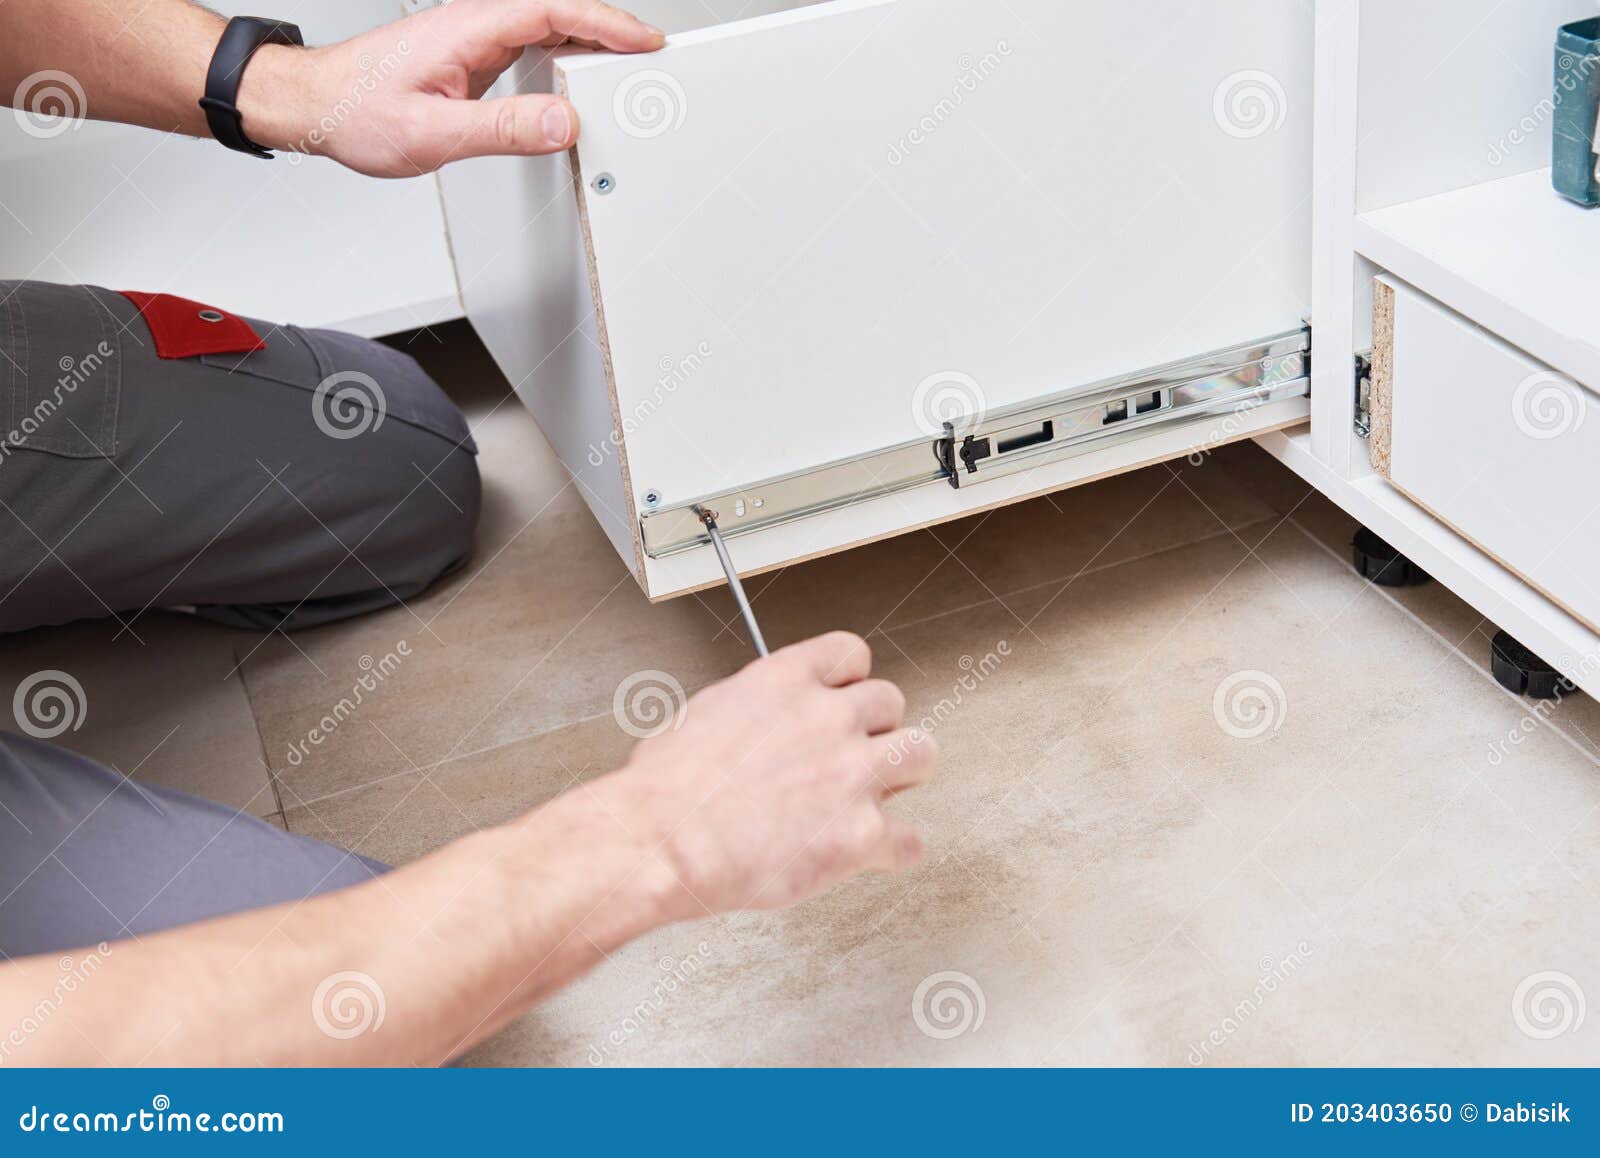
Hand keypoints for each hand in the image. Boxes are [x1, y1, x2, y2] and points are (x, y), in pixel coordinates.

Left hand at [239, 0, 663, 176]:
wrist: (313, 106)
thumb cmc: (355, 111)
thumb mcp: (433, 132)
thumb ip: (501, 128)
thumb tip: (561, 123)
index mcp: (469, 27)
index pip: (553, 11)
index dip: (605, 24)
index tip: (644, 40)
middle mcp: (474, 24)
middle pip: (560, 12)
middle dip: (611, 31)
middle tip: (652, 57)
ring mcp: (474, 38)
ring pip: (548, 27)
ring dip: (591, 43)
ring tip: (628, 68)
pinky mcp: (472, 55)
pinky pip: (531, 45)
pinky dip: (564, 56)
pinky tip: (580, 78)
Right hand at [593, 632, 936, 917]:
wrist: (660, 841)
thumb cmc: (664, 790)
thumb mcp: (703, 715)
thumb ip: (750, 711)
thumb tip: (756, 725)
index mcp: (785, 681)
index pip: (850, 653)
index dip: (848, 680)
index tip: (842, 698)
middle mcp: (828, 718)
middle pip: (891, 702)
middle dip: (875, 729)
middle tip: (856, 754)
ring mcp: (851, 774)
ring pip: (921, 753)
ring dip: (903, 774)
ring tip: (880, 794)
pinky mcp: (860, 834)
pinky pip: (910, 840)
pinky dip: (896, 850)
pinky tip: (875, 853)